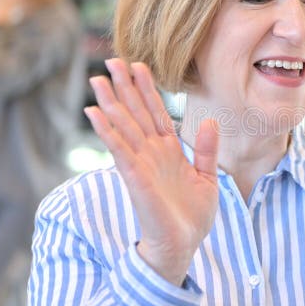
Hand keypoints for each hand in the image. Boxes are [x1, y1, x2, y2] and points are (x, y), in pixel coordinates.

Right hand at [85, 58, 219, 285]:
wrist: (182, 245)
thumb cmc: (192, 216)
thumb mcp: (208, 178)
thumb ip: (208, 150)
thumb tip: (210, 120)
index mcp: (169, 150)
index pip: (156, 112)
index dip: (147, 89)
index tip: (139, 65)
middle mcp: (152, 153)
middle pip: (135, 112)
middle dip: (124, 87)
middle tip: (111, 60)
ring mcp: (141, 163)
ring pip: (123, 125)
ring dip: (110, 102)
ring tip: (97, 78)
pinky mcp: (134, 177)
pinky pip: (118, 149)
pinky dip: (106, 131)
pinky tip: (94, 112)